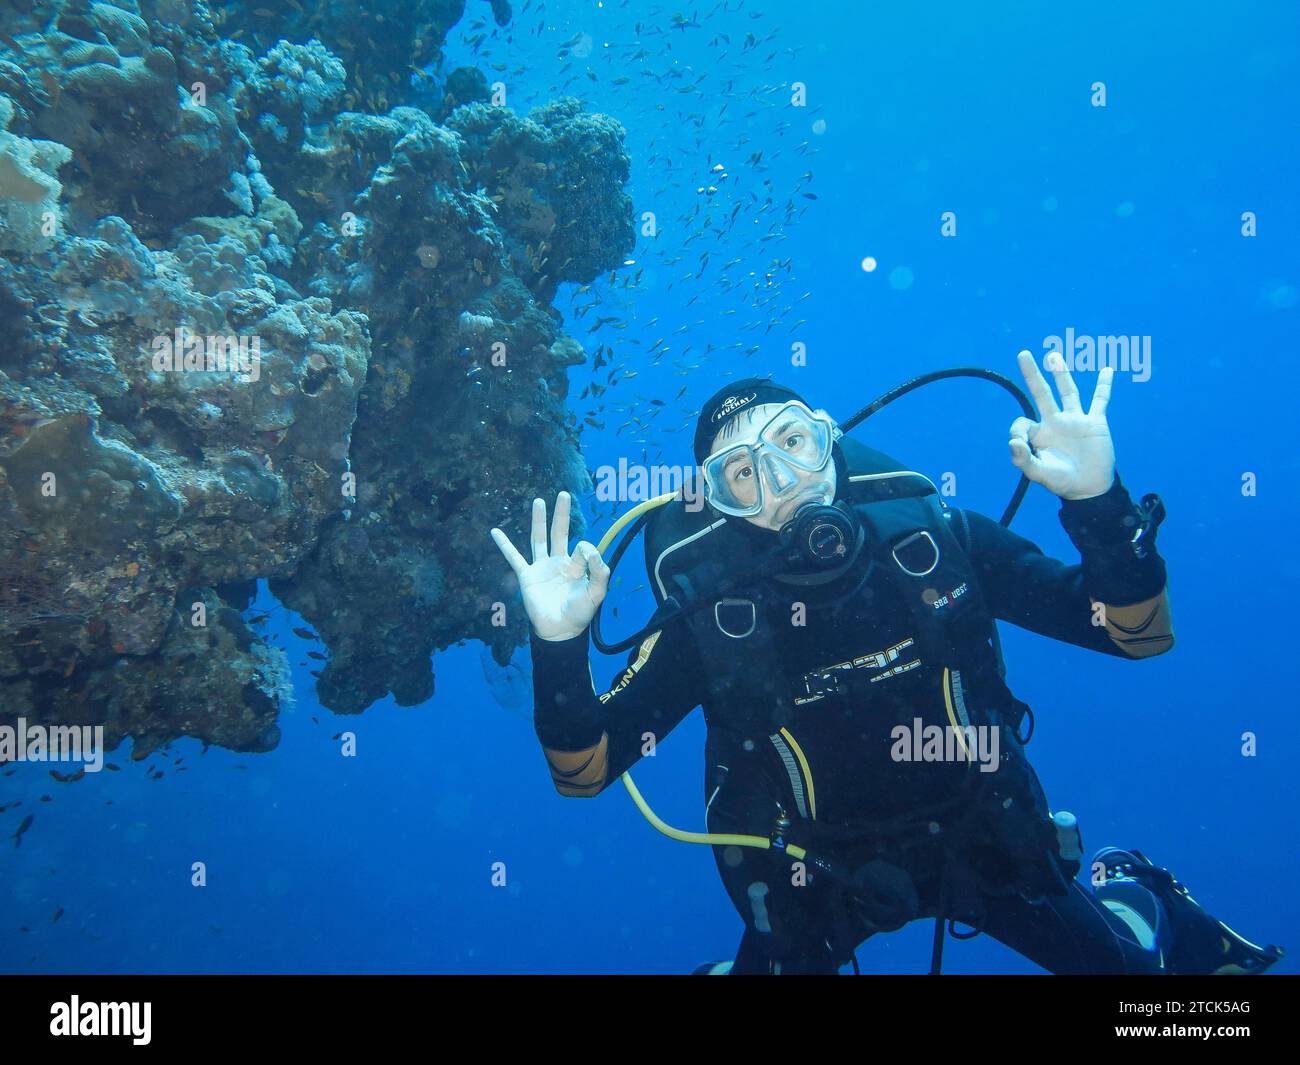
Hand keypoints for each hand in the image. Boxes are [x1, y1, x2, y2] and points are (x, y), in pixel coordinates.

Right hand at [490, 491, 609, 641]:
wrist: (560, 629)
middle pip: (559, 532)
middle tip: (564, 494)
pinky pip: (514, 557)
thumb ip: (599, 571)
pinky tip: (496, 531)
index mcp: (576, 565)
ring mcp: (541, 567)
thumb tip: (588, 547)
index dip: (586, 550)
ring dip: (538, 520)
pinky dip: (505, 545)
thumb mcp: (597, 592)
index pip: (581, 546)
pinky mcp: (527, 576)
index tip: (587, 560)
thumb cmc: (580, 613)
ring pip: (538, 538)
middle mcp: (558, 562)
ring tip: (538, 501)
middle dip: (561, 514)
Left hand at [1009, 350, 1115, 500]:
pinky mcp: (1095, 422)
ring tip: (1054, 356)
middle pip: (1041, 393)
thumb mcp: (1037, 473)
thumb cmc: (1061, 481)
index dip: (1017, 429)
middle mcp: (1055, 422)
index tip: (1020, 443)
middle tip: (1023, 354)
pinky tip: (1106, 370)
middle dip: (1032, 375)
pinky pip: (1100, 401)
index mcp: (1038, 434)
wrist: (1089, 488)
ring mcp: (1075, 420)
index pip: (1021, 421)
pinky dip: (1104, 386)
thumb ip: (1023, 459)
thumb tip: (1012, 441)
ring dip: (1061, 373)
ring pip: (1068, 391)